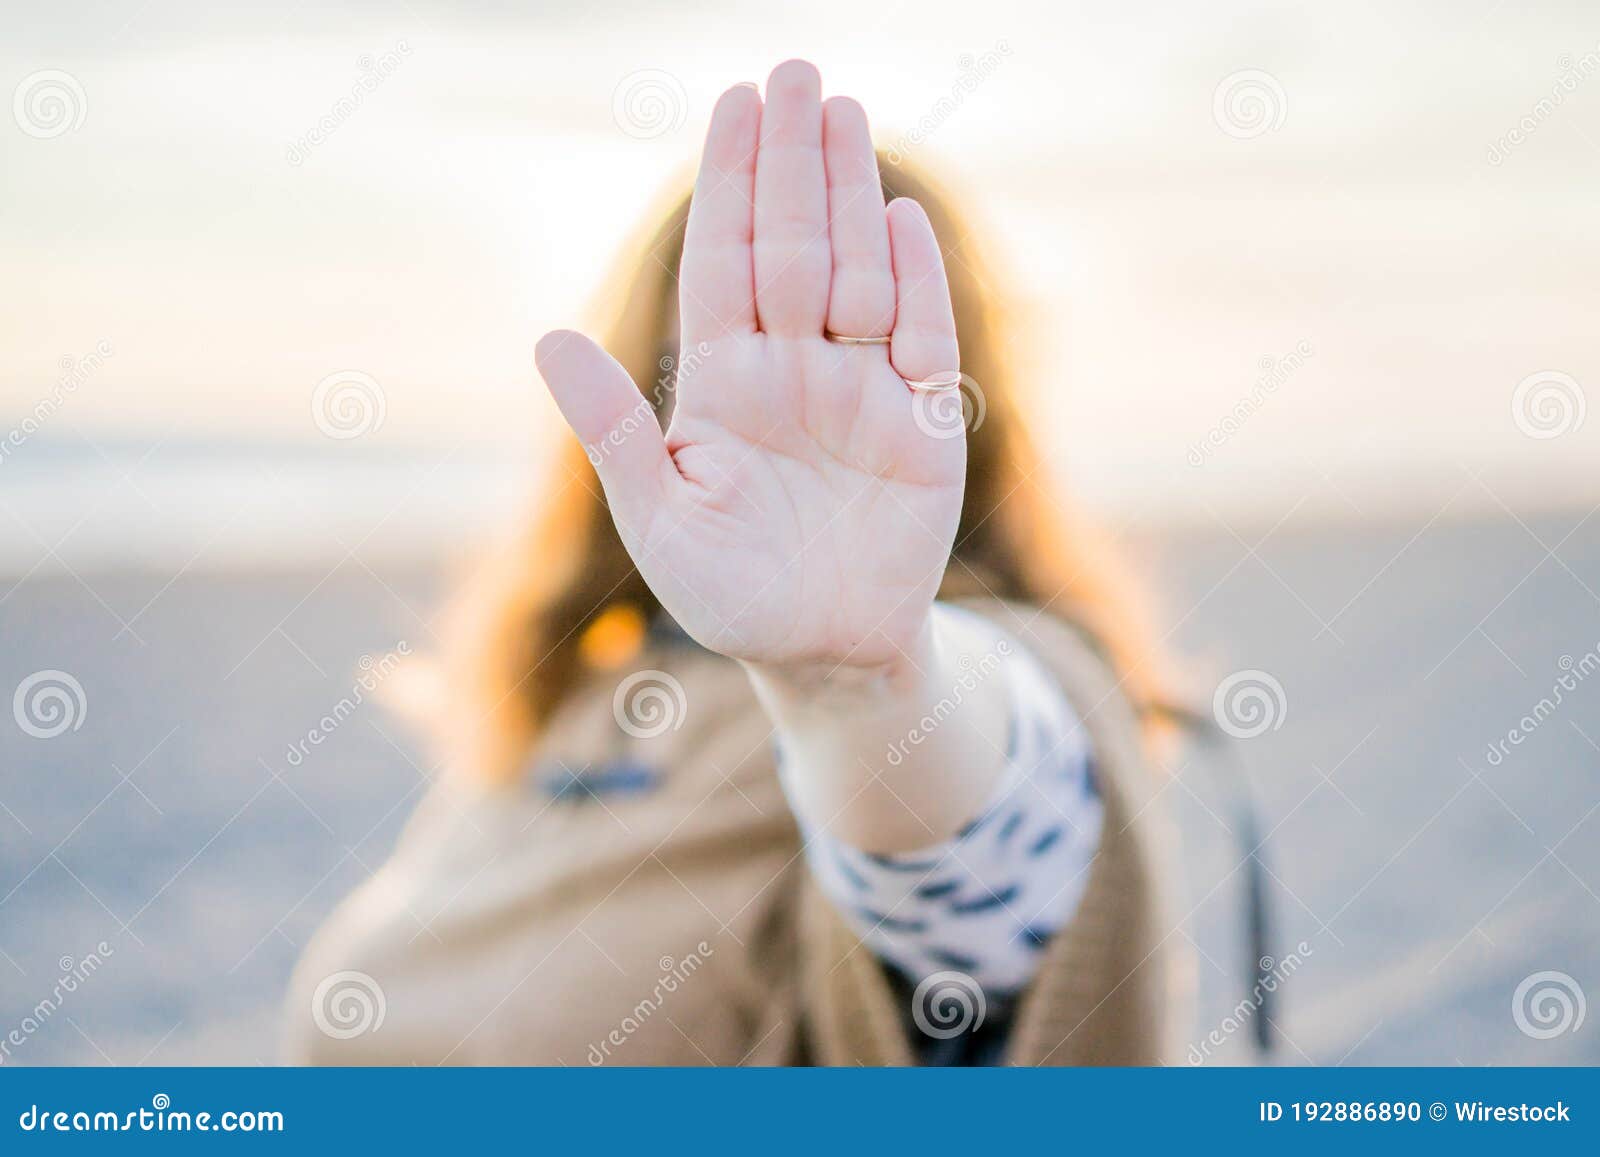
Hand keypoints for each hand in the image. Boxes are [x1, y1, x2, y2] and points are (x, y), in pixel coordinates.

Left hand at [536, 60, 962, 677]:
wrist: (823, 654)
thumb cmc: (730, 594)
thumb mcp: (660, 518)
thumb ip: (614, 430)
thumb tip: (547, 339)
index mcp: (726, 384)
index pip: (726, 262)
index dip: (729, 185)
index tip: (734, 105)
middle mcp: (794, 371)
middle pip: (794, 246)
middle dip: (792, 162)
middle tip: (794, 72)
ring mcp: (863, 392)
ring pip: (858, 273)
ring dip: (851, 195)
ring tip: (842, 112)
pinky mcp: (924, 427)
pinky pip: (923, 339)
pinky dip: (917, 282)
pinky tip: (898, 216)